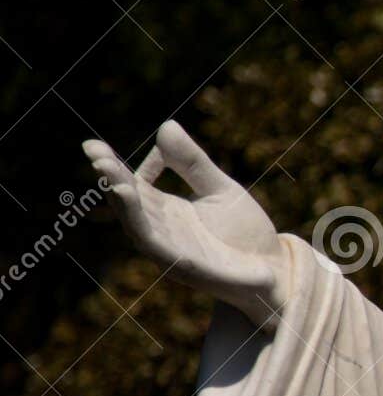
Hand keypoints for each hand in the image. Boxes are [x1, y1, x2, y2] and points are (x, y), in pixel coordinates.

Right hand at [82, 121, 288, 328]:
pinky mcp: (186, 266)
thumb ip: (192, 163)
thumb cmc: (246, 234)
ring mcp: (172, 250)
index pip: (133, 185)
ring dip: (122, 201)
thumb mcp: (221, 189)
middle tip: (95, 153)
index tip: (93, 145)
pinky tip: (133, 201)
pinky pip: (157, 245)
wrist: (277, 270)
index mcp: (168, 211)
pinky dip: (143, 225)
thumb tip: (166, 125)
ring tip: (109, 175)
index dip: (113, 167)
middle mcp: (163, 230)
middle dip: (111, 179)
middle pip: (130, 203)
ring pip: (137, 224)